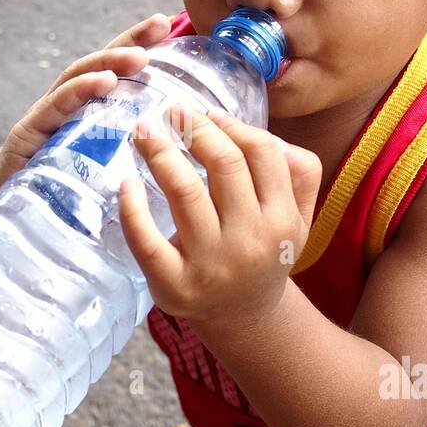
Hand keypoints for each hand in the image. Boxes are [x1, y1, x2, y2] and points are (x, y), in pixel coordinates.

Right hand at [0, 13, 173, 197]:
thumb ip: (132, 158)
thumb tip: (182, 147)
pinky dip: (78, 90)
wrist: (11, 228)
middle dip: (128, 42)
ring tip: (138, 55)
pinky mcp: (26, 136)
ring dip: (107, 63)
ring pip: (76, 79)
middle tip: (159, 25)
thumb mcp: (104, 176)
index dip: (139, 46)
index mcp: (86, 115)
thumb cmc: (63, 203)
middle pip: (98, 67)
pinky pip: (54, 108)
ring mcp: (45, 120)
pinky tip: (103, 81)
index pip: (116, 73)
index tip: (168, 26)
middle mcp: (65, 110)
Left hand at [118, 104, 322, 328]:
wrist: (244, 317)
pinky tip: (125, 182)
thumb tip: (271, 135)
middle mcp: (250, 242)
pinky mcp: (173, 286)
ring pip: (184, 192)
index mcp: (282, 221)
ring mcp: (210, 266)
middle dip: (194, 128)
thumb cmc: (263, 252)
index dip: (232, 125)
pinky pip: (146, 241)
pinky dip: (131, 208)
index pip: (262, 154)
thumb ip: (301, 174)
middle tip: (171, 110)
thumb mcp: (297, 218)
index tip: (207, 112)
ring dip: (160, 152)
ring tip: (144, 132)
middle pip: (224, 165)